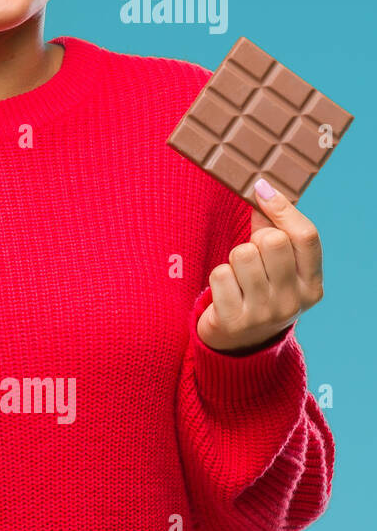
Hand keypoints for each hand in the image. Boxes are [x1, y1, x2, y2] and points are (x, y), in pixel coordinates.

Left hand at [196, 177, 324, 353]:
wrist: (239, 343)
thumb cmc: (258, 292)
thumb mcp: (277, 268)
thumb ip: (272, 231)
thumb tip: (262, 190)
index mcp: (312, 285)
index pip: (306, 237)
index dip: (283, 208)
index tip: (261, 188)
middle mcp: (294, 301)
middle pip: (272, 241)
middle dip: (254, 239)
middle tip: (250, 256)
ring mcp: (265, 313)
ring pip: (242, 254)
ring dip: (234, 259)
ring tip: (239, 277)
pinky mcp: (234, 320)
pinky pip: (220, 274)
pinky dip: (219, 276)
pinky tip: (226, 292)